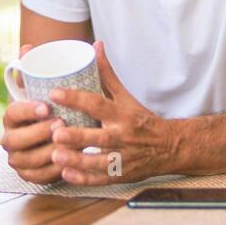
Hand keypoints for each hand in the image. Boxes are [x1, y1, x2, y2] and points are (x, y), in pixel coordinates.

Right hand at [1, 44, 65, 183]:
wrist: (58, 134)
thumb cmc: (50, 108)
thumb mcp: (44, 89)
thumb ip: (36, 68)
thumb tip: (28, 46)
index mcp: (11, 116)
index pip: (12, 113)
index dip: (27, 111)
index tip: (47, 106)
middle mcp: (10, 138)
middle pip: (15, 140)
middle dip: (38, 134)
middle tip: (60, 125)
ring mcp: (18, 159)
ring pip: (26, 160)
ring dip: (47, 153)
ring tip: (68, 145)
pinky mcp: (30, 176)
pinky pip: (38, 177)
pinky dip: (52, 172)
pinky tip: (66, 164)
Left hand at [48, 41, 173, 184]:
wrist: (170, 148)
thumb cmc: (140, 120)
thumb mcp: (125, 97)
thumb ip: (107, 75)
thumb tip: (95, 45)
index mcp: (122, 115)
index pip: (98, 104)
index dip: (76, 98)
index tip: (55, 93)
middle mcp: (123, 137)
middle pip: (99, 137)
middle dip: (78, 136)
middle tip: (56, 132)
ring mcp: (123, 159)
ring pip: (99, 162)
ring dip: (77, 160)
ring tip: (56, 156)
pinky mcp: (121, 176)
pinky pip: (102, 179)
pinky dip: (84, 179)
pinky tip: (66, 174)